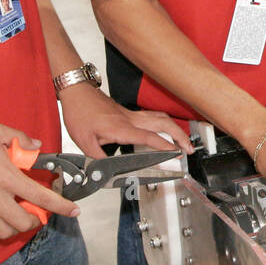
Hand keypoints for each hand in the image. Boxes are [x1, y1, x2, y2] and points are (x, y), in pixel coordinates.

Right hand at [0, 124, 79, 244]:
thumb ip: (18, 137)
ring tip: (17, 216)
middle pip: (25, 222)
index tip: (74, 211)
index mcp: (6, 177)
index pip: (41, 197)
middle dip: (36, 219)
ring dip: (16, 228)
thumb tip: (36, 145)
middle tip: (35, 211)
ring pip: (6, 233)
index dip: (61, 206)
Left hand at [58, 82, 190, 160]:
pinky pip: (153, 116)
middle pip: (163, 124)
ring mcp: (131, 114)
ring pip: (160, 118)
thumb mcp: (83, 141)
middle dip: (180, 136)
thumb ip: (96, 158)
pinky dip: (165, 123)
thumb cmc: (80, 112)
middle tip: (189, 149)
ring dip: (175, 128)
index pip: (149, 137)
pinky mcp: (129, 112)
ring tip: (183, 140)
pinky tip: (165, 129)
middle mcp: (130, 120)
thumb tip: (103, 171)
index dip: (165, 146)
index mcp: (121, 128)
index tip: (177, 153)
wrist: (77, 92)